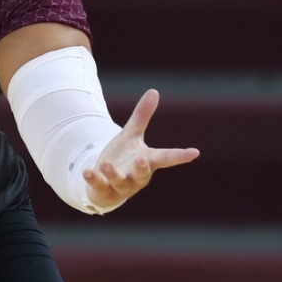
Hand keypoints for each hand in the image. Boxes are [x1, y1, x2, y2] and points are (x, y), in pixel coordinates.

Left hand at [80, 89, 198, 212]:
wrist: (105, 184)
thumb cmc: (124, 158)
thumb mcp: (131, 135)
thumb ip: (142, 116)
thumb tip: (154, 91)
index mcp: (148, 161)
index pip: (166, 158)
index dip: (180, 155)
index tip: (195, 152)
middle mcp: (137, 176)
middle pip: (144, 173)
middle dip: (142, 168)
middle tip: (142, 160)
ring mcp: (121, 185)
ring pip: (120, 181)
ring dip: (113, 173)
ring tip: (105, 163)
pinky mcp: (103, 190)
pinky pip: (99, 186)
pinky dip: (93, 179)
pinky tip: (86, 171)